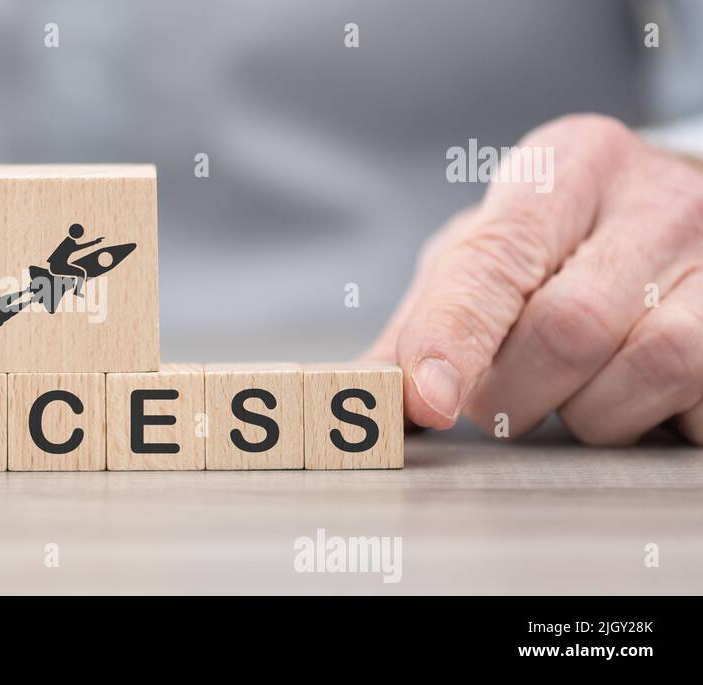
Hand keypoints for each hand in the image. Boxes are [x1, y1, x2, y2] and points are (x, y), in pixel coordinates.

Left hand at [367, 114, 702, 444]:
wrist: (681, 221)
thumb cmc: (562, 247)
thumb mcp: (484, 256)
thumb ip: (422, 322)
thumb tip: (358, 393)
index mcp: (568, 166)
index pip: (498, 258)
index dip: (455, 336)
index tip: (428, 400)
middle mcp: (656, 200)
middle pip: (568, 327)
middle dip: (512, 390)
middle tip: (498, 397)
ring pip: (646, 367)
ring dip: (589, 411)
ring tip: (575, 388)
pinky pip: (701, 398)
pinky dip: (651, 419)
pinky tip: (634, 392)